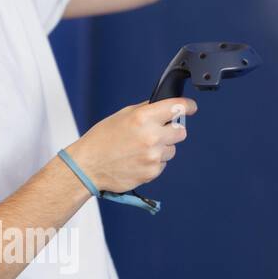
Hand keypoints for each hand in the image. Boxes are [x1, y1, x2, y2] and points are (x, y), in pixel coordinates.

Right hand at [64, 97, 197, 193]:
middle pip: (181, 131)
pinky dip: (153, 162)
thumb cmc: (101, 139)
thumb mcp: (120, 116)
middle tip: (156, 132)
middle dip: (171, 130)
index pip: (177, 107)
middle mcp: (152, 136)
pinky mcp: (152, 172)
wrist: (87, 166)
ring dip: (161, 148)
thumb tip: (164, 107)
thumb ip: (145, 110)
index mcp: (143, 117)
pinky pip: (162, 164)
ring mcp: (153, 156)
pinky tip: (135, 160)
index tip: (190, 107)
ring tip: (139, 149)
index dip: (187, 106)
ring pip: (171, 149)